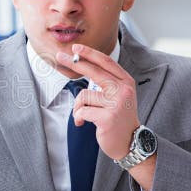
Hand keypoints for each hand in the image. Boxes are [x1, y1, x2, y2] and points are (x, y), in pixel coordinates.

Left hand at [55, 43, 139, 160]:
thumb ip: (106, 82)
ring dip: (78, 107)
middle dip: (74, 63)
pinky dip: (79, 118)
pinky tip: (84, 123)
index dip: (90, 53)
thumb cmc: (119, 118)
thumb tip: (83, 65)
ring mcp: (116, 104)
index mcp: (126, 82)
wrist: (130, 143)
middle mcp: (123, 90)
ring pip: (84, 96)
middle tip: (59, 56)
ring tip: (84, 116)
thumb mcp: (118, 96)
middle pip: (94, 72)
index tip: (76, 48)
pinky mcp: (108, 118)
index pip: (106, 62)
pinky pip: (82, 111)